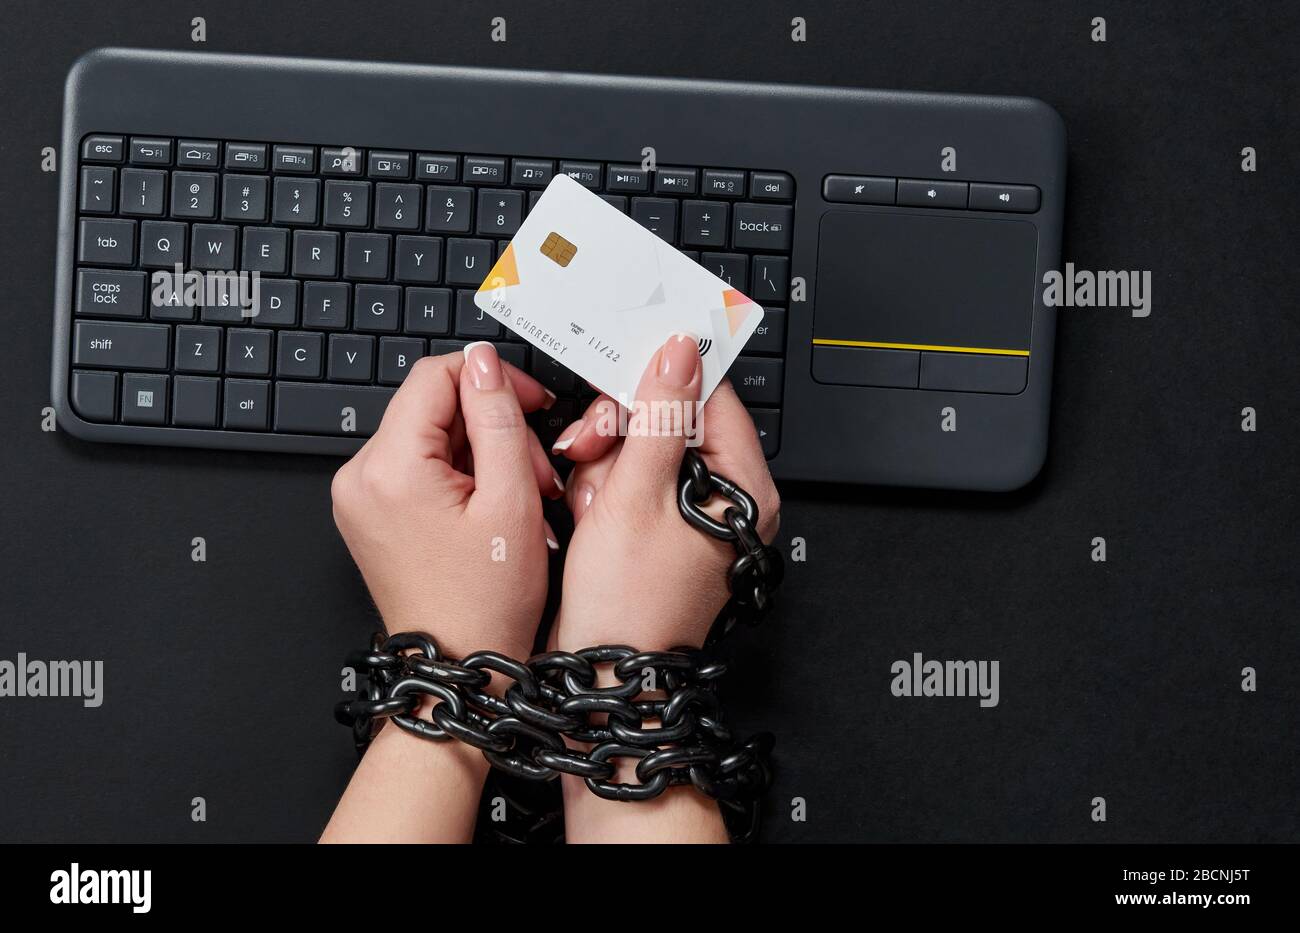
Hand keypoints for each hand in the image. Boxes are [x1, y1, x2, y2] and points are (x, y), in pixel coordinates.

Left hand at [331, 342, 562, 659]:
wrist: (458, 669)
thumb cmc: (486, 603)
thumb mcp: (512, 500)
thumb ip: (499, 419)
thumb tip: (484, 362)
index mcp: (389, 468)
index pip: (435, 376)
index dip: (492, 379)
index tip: (531, 404)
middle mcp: (359, 477)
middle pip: (433, 406)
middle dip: (492, 426)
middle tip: (536, 469)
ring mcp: (359, 497)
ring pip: (430, 435)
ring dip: (481, 452)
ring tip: (518, 497)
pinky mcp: (369, 513)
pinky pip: (418, 465)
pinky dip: (459, 475)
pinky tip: (490, 507)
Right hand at [550, 333, 779, 651]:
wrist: (603, 675)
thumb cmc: (629, 605)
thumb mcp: (635, 494)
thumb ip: (658, 415)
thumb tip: (679, 353)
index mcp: (741, 488)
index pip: (710, 398)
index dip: (661, 378)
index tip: (619, 368)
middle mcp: (724, 499)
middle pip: (670, 419)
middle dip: (622, 432)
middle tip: (592, 446)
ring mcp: (689, 514)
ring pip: (640, 447)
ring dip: (605, 467)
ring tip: (594, 504)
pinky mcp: (659, 528)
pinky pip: (628, 481)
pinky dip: (602, 492)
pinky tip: (591, 517)